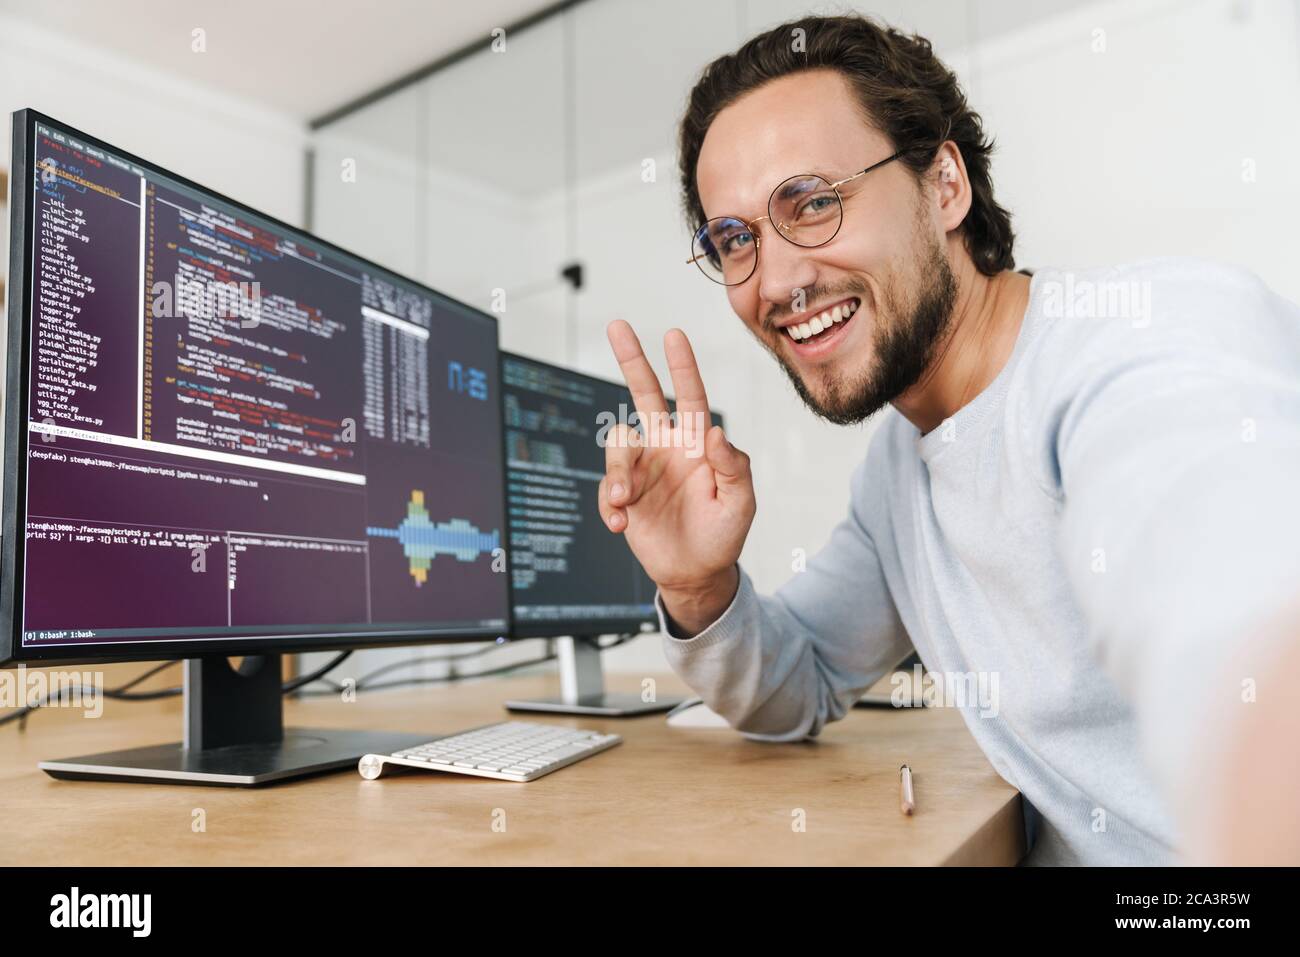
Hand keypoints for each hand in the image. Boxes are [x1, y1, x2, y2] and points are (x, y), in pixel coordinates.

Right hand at [598, 321, 755, 634]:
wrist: (696, 572)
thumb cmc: (724, 533)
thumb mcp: (740, 502)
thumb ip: (733, 467)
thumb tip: (717, 432)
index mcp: (696, 443)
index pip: (690, 396)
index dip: (682, 366)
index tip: (674, 334)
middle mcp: (666, 447)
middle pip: (644, 394)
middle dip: (632, 359)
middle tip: (618, 326)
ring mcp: (641, 469)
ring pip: (618, 446)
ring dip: (616, 471)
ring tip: (622, 500)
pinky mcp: (622, 494)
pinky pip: (605, 487)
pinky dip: (608, 503)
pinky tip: (620, 522)